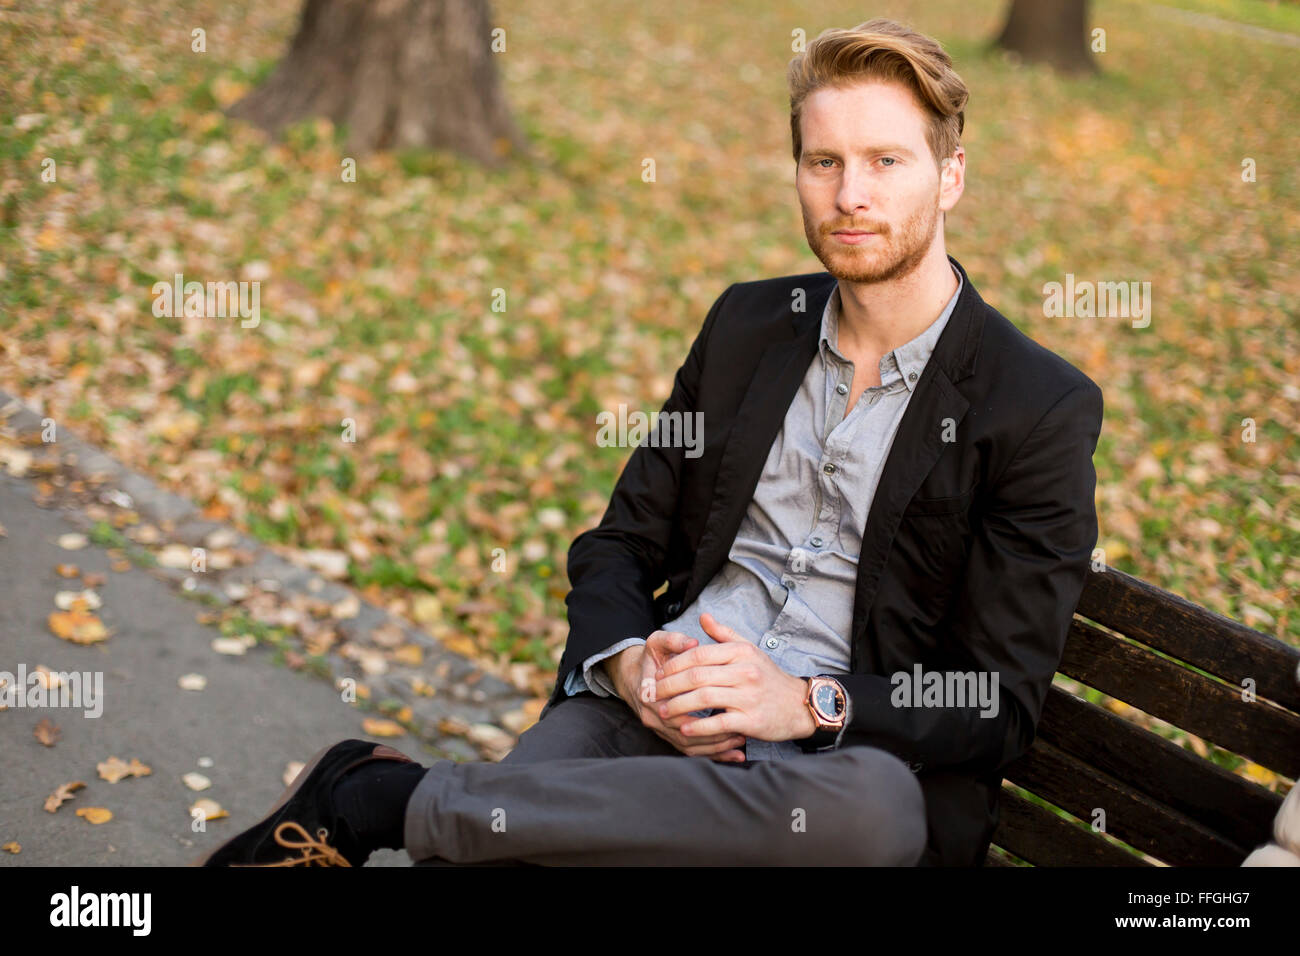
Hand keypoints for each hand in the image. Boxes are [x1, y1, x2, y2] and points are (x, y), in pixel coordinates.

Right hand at [607, 631, 747, 761]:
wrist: (633, 676)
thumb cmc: (650, 659)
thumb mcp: (657, 643)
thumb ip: (674, 640)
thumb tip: (693, 642)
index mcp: (650, 693)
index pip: (676, 706)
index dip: (701, 708)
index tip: (728, 703)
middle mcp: (653, 716)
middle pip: (685, 732)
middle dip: (714, 732)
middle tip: (741, 727)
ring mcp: (659, 730)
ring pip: (689, 746)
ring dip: (715, 745)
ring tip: (740, 740)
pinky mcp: (667, 737)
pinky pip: (690, 751)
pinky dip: (712, 753)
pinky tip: (733, 753)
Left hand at [653, 612, 816, 742]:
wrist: (798, 705)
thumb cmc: (768, 677)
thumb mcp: (749, 650)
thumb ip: (724, 634)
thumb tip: (703, 617)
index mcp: (740, 653)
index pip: (699, 654)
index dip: (675, 664)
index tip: (660, 674)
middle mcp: (744, 672)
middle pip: (696, 676)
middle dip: (669, 686)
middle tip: (654, 693)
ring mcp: (748, 697)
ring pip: (703, 699)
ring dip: (678, 706)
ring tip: (663, 711)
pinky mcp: (752, 720)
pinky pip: (719, 723)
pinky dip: (699, 726)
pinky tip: (684, 728)